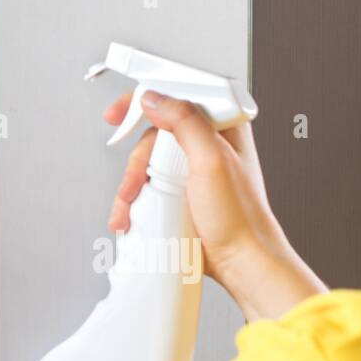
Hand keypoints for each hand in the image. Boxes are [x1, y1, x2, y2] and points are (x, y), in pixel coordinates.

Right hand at [103, 90, 294, 296]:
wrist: (240, 263)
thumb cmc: (240, 217)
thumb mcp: (211, 160)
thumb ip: (185, 122)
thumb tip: (153, 99)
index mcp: (221, 128)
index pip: (177, 98)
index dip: (145, 101)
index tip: (120, 112)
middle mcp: (205, 145)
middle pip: (152, 135)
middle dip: (136, 162)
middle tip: (132, 182)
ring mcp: (189, 171)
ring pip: (145, 163)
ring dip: (131, 186)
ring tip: (131, 207)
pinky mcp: (179, 193)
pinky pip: (147, 186)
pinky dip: (134, 199)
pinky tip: (131, 214)